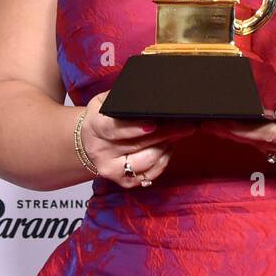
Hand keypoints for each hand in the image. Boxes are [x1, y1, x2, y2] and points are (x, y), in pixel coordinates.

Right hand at [77, 90, 196, 187]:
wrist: (89, 143)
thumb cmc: (103, 118)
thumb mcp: (104, 102)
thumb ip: (122, 99)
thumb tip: (149, 93)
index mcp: (95, 127)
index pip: (113, 129)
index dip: (134, 128)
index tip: (153, 124)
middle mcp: (101, 151)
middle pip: (138, 145)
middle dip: (165, 134)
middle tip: (186, 125)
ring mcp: (112, 169)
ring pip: (147, 161)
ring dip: (166, 146)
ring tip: (178, 133)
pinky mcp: (124, 182)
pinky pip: (150, 174)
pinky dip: (164, 160)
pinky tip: (168, 147)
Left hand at [214, 72, 275, 161]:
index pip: (270, 134)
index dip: (244, 128)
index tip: (221, 119)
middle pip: (262, 143)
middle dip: (233, 133)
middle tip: (207, 121)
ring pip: (263, 145)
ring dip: (238, 136)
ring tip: (213, 124)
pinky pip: (269, 144)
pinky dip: (250, 136)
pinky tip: (234, 128)